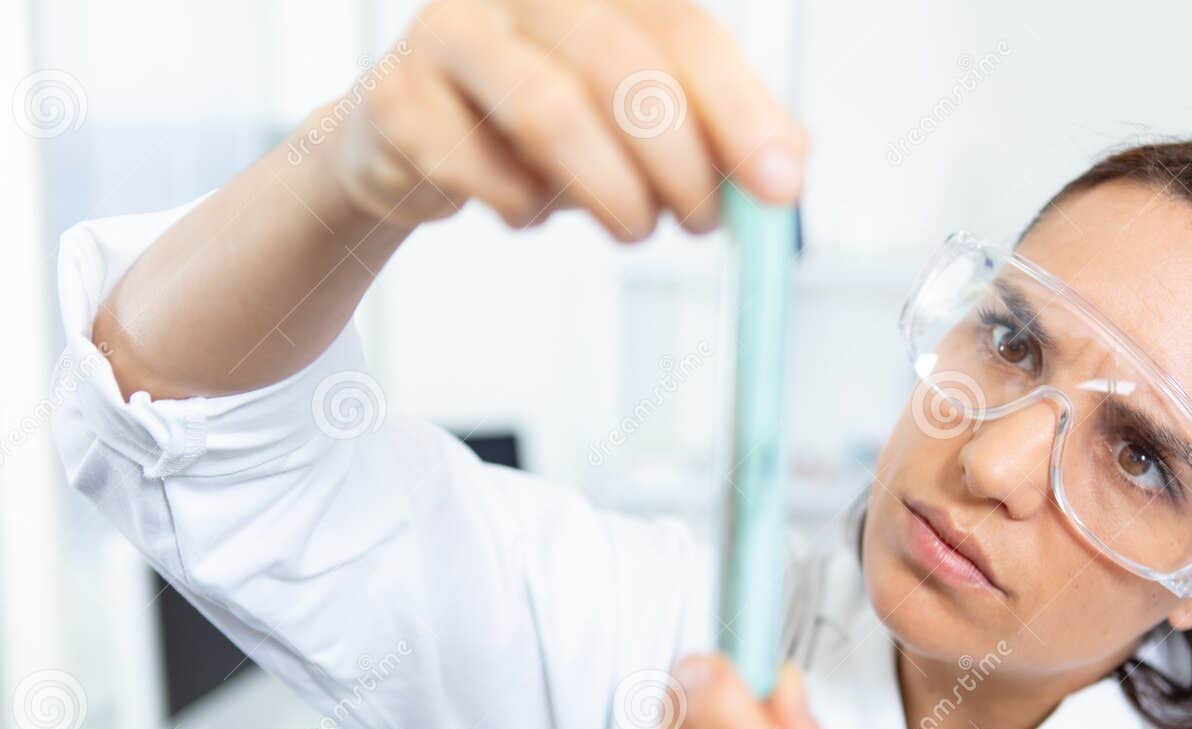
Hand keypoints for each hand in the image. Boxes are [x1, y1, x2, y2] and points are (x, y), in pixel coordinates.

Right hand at [322, 0, 805, 233]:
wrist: (407, 141)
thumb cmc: (532, 124)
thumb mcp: (637, 124)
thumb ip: (714, 133)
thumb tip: (788, 164)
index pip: (687, 32)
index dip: (742, 111)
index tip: (780, 183)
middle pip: (625, 67)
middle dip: (679, 164)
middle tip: (698, 222)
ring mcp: (452, 31)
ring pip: (551, 111)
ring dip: (609, 192)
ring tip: (629, 228)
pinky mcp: (397, 96)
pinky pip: (475, 165)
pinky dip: (522, 207)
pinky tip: (531, 210)